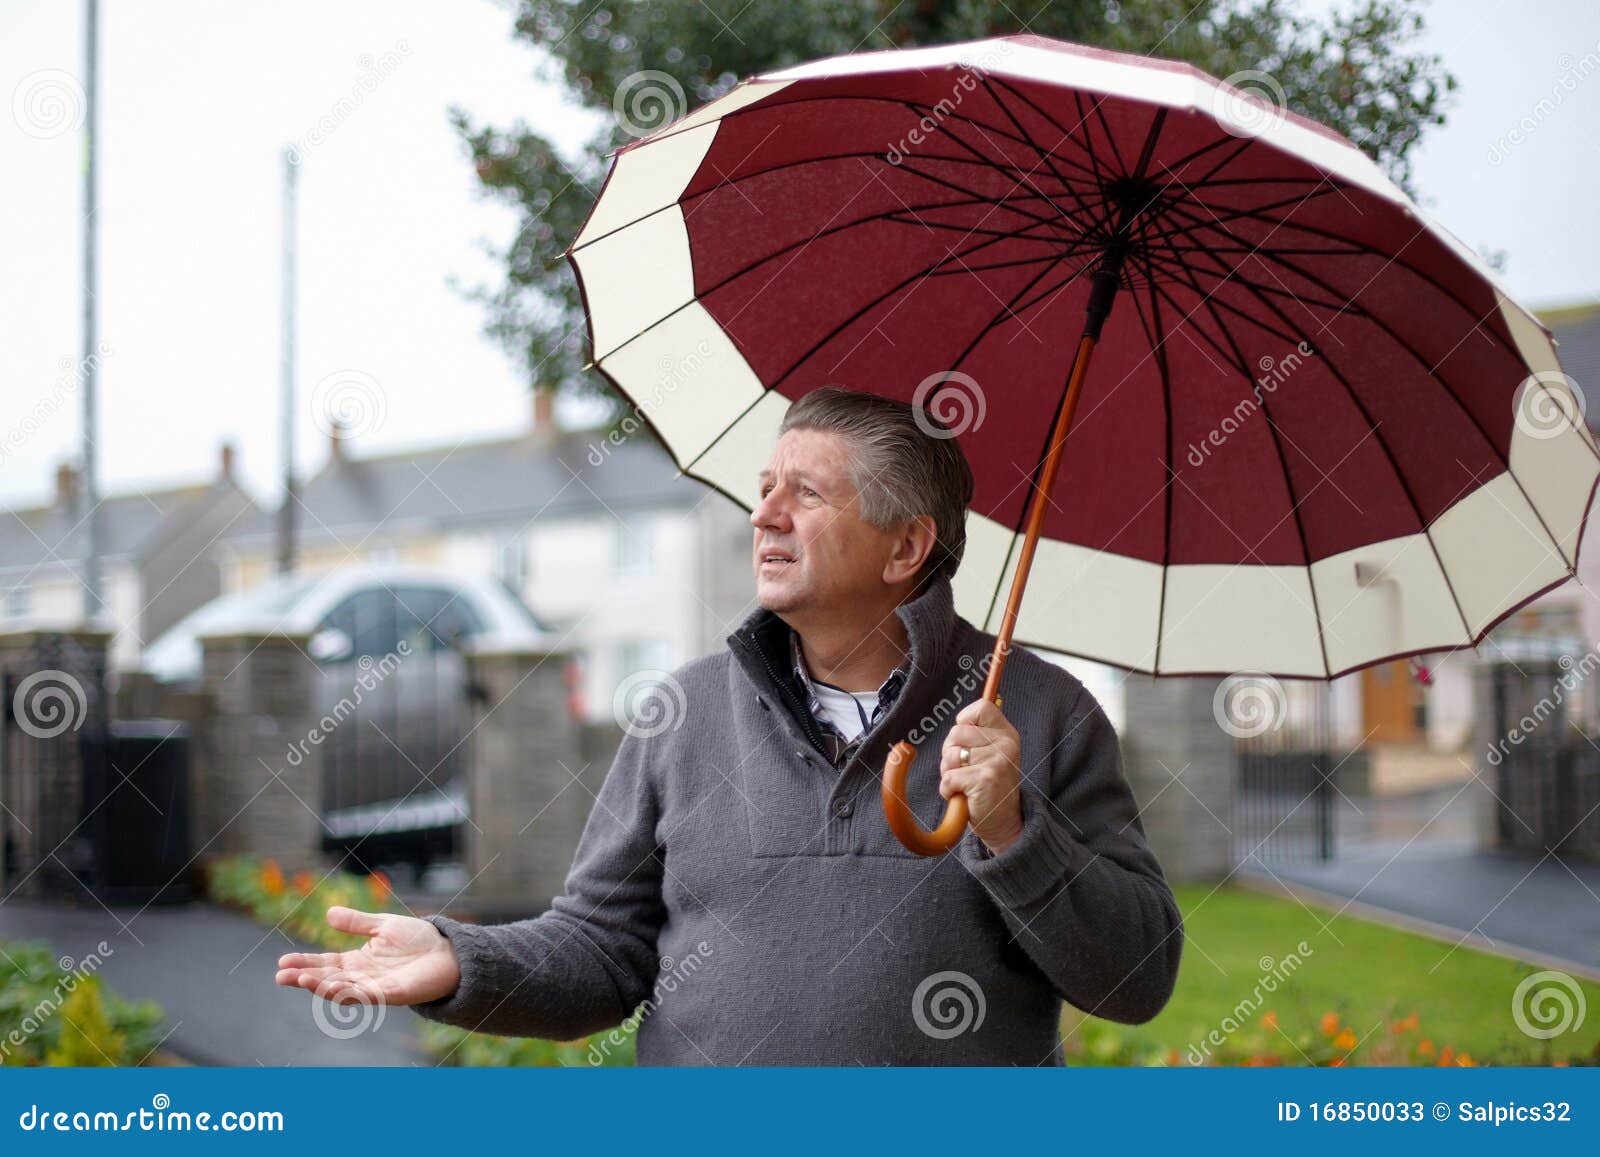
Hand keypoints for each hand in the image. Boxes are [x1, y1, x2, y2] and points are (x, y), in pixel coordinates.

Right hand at [274, 906, 460, 1006]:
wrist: (448, 953)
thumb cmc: (417, 941)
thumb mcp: (382, 926)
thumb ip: (357, 923)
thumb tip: (328, 913)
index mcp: (358, 961)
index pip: (325, 964)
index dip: (304, 964)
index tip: (282, 963)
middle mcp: (362, 977)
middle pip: (328, 979)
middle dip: (304, 978)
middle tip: (280, 976)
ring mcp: (376, 987)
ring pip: (343, 990)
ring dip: (322, 986)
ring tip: (301, 980)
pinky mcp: (394, 993)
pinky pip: (368, 995)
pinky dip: (350, 993)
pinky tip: (335, 987)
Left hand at [939, 698, 1023, 854]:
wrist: (1004, 823)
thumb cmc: (989, 787)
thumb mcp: (991, 754)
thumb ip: (977, 735)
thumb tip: (959, 718)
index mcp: (1007, 734)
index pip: (981, 707)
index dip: (964, 722)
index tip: (966, 741)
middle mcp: (1005, 744)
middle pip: (956, 732)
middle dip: (950, 753)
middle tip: (966, 770)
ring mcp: (997, 761)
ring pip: (950, 756)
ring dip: (949, 773)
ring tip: (966, 784)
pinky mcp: (985, 779)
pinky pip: (948, 778)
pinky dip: (948, 790)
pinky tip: (964, 796)